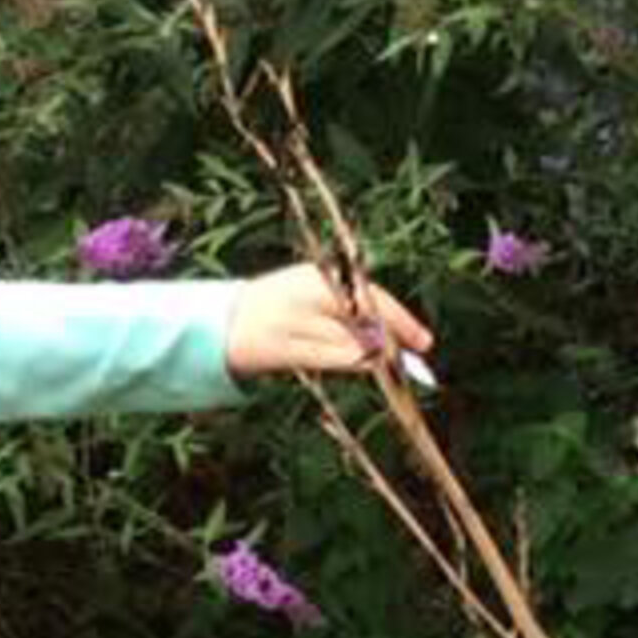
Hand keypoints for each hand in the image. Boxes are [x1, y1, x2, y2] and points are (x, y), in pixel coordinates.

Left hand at [224, 264, 433, 380]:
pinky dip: (361, 328)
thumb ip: (337, 351)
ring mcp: (318, 285)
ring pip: (361, 310)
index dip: (400, 327)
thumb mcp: (297, 349)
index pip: (374, 305)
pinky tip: (368, 345)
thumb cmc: (254, 336)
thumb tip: (374, 357)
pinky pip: (346, 311)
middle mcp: (324, 280)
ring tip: (399, 355)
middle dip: (396, 329)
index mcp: (322, 287)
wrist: (216, 325)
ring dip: (379, 331)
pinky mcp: (311, 294)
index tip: (421, 348)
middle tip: (420, 352)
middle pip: (372, 305)